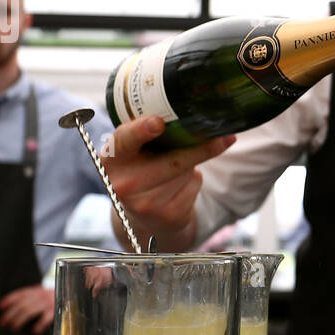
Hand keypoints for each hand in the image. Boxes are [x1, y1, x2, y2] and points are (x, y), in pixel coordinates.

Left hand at [0, 285, 55, 334]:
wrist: (73, 292)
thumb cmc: (54, 297)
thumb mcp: (42, 292)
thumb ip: (30, 297)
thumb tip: (9, 306)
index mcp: (37, 290)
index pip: (20, 293)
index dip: (9, 299)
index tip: (0, 307)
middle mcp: (41, 295)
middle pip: (22, 304)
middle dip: (11, 313)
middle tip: (3, 322)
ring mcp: (48, 303)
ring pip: (30, 310)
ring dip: (20, 319)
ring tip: (13, 327)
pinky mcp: (56, 310)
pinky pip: (46, 317)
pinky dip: (40, 324)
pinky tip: (35, 331)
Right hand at [103, 116, 235, 252]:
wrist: (144, 217)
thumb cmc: (141, 170)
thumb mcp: (133, 152)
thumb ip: (149, 134)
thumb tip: (191, 118)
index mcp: (111, 160)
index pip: (124, 141)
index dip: (141, 130)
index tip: (157, 123)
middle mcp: (124, 184)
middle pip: (173, 160)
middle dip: (201, 147)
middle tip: (223, 136)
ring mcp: (146, 204)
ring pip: (187, 170)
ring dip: (192, 162)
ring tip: (176, 166)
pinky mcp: (169, 216)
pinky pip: (194, 184)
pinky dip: (194, 179)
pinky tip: (180, 185)